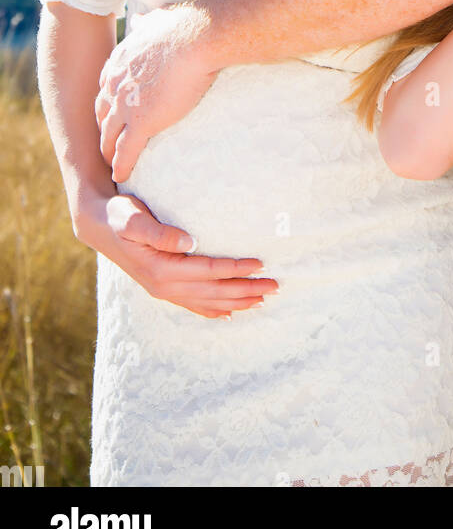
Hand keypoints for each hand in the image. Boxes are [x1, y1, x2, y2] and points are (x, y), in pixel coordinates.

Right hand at [75, 190, 277, 318]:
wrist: (100, 226)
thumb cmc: (120, 216)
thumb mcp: (133, 218)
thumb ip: (160, 232)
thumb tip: (190, 242)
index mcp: (162, 269)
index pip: (208, 271)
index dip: (236, 268)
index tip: (261, 263)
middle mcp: (164, 286)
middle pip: (214, 291)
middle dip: (246, 290)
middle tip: (276, 286)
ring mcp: (164, 291)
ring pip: (208, 302)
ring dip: (237, 301)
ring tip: (263, 299)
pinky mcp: (164, 289)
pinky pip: (194, 304)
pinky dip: (215, 309)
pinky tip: (230, 312)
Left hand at [95, 4, 216, 183]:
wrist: (197, 37)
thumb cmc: (186, 25)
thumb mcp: (157, 19)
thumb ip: (147, 23)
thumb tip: (143, 18)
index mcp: (122, 60)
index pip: (107, 86)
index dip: (109, 101)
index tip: (113, 110)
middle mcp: (118, 83)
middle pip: (103, 112)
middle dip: (104, 127)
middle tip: (109, 139)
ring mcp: (127, 104)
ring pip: (109, 135)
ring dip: (108, 151)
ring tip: (111, 163)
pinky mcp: (142, 121)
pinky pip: (126, 151)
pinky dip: (121, 165)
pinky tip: (121, 176)